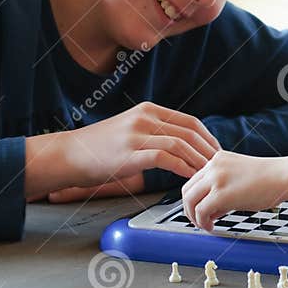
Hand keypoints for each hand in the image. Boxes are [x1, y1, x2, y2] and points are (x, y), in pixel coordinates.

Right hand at [25, 102, 219, 198]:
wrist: (69, 154)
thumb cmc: (100, 148)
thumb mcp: (131, 129)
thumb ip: (154, 132)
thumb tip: (180, 145)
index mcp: (149, 110)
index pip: (189, 121)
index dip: (207, 137)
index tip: (216, 151)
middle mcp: (146, 118)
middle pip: (190, 132)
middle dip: (208, 149)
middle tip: (218, 165)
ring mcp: (138, 134)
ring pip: (180, 144)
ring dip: (198, 160)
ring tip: (207, 174)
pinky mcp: (131, 152)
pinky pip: (165, 158)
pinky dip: (182, 167)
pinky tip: (188, 176)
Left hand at [181, 152, 287, 231]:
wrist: (283, 176)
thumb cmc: (269, 179)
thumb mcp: (239, 178)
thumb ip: (221, 190)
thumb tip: (210, 210)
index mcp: (218, 159)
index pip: (195, 180)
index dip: (195, 199)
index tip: (199, 210)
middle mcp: (213, 166)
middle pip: (187, 190)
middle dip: (189, 209)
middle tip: (197, 221)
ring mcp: (216, 178)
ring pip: (189, 201)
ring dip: (194, 217)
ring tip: (205, 225)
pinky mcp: (221, 194)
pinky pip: (201, 211)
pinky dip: (202, 222)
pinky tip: (212, 226)